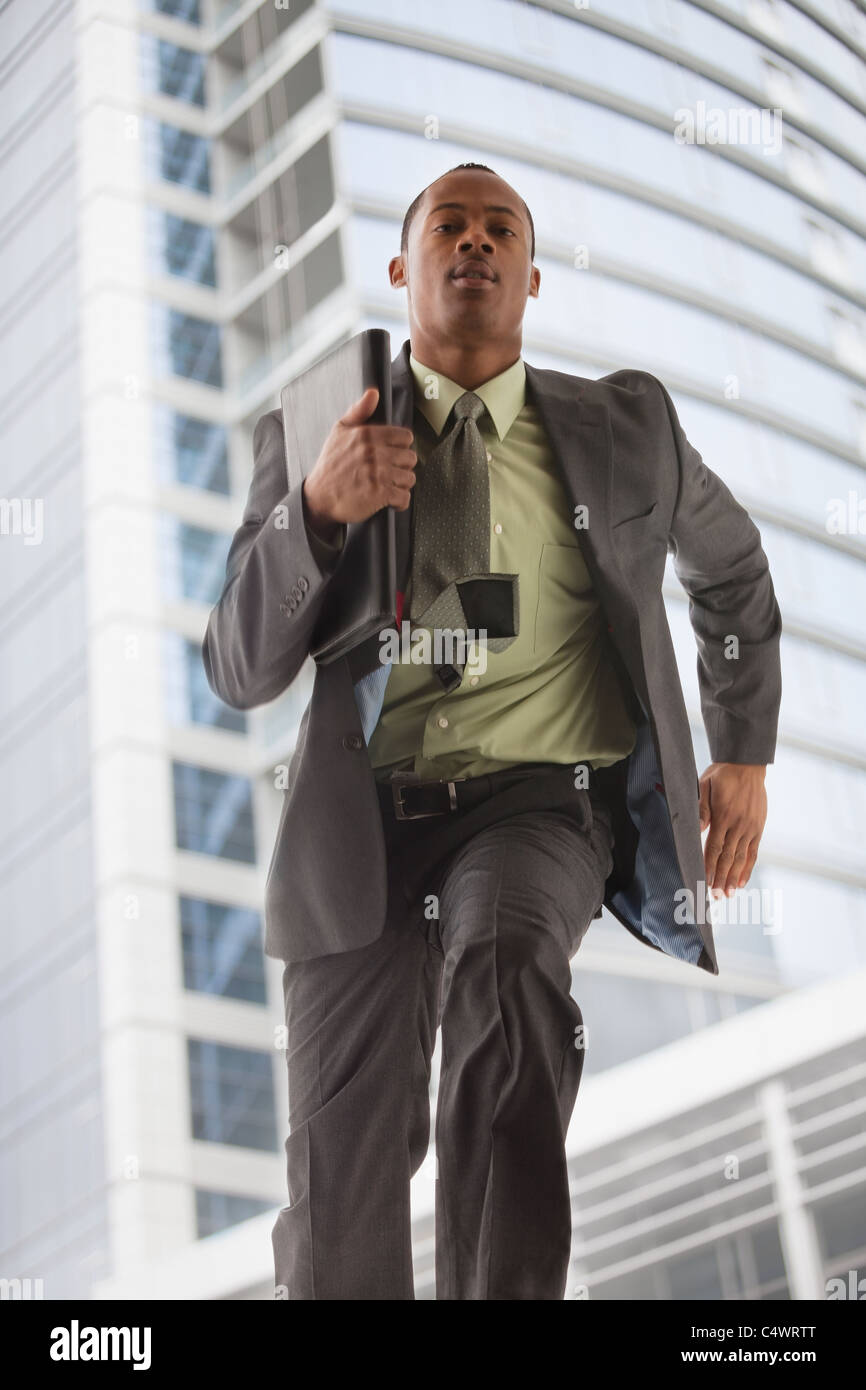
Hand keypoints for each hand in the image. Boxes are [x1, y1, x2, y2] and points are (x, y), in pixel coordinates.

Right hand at [303, 386, 416, 528]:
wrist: (319, 496)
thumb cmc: (330, 465)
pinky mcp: (379, 494)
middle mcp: (374, 453)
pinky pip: (404, 497)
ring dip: (401, 484)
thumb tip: (373, 393)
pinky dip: (399, 501)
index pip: (405, 437)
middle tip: (390, 472)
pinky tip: (390, 500)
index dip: (401, 447)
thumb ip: (359, 411)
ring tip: (389, 485)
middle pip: (410, 458)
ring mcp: (378, 474)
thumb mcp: (339, 431)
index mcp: (367, 435)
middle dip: (402, 466)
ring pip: (409, 478)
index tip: (392, 454)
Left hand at [698, 762, 767, 896]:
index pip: (715, 846)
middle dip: (721, 878)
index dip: (709, 866)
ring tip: (728, 894)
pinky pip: (753, 852)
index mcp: (724, 815)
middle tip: (716, 896)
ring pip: (742, 858)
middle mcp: (739, 824)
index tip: (704, 881)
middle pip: (728, 857)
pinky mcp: (759, 828)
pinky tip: (742, 881)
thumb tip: (697, 830)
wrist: (747, 765)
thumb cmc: (721, 776)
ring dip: (734, 877)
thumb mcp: (705, 786)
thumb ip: (701, 809)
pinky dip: (748, 868)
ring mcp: (751, 827)